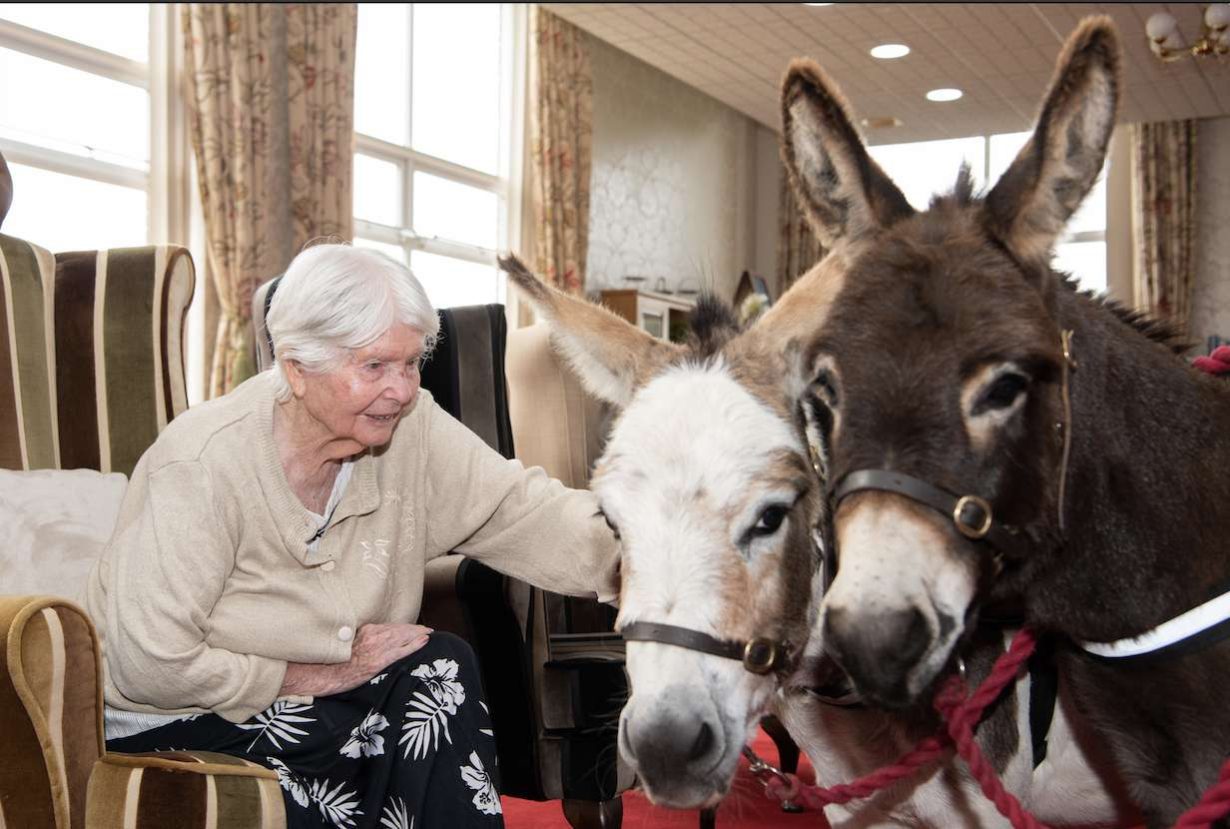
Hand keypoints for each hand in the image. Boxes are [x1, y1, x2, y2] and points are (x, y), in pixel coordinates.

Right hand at [280, 623, 431, 696]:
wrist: (326, 672)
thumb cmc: (335, 659)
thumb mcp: (350, 642)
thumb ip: (364, 638)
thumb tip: (373, 640)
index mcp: (367, 630)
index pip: (391, 626)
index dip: (404, 627)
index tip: (412, 627)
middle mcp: (374, 635)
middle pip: (400, 629)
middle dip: (415, 629)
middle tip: (426, 629)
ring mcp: (378, 647)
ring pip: (404, 637)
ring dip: (418, 634)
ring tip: (427, 634)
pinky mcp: (380, 660)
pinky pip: (402, 650)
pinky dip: (415, 644)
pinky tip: (424, 641)